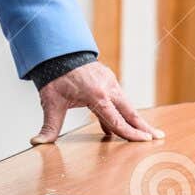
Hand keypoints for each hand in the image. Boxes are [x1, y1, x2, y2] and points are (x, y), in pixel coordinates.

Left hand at [30, 61, 163, 144]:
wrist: (56, 52)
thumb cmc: (54, 77)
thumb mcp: (50, 102)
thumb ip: (49, 125)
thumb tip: (36, 142)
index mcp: (96, 96)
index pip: (117, 120)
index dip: (131, 133)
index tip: (144, 141)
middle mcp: (108, 88)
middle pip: (129, 112)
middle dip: (144, 126)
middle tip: (158, 137)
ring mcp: (110, 82)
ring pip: (126, 104)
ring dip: (135, 119)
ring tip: (146, 132)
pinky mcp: (108, 78)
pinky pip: (118, 97)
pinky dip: (122, 110)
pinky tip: (119, 123)